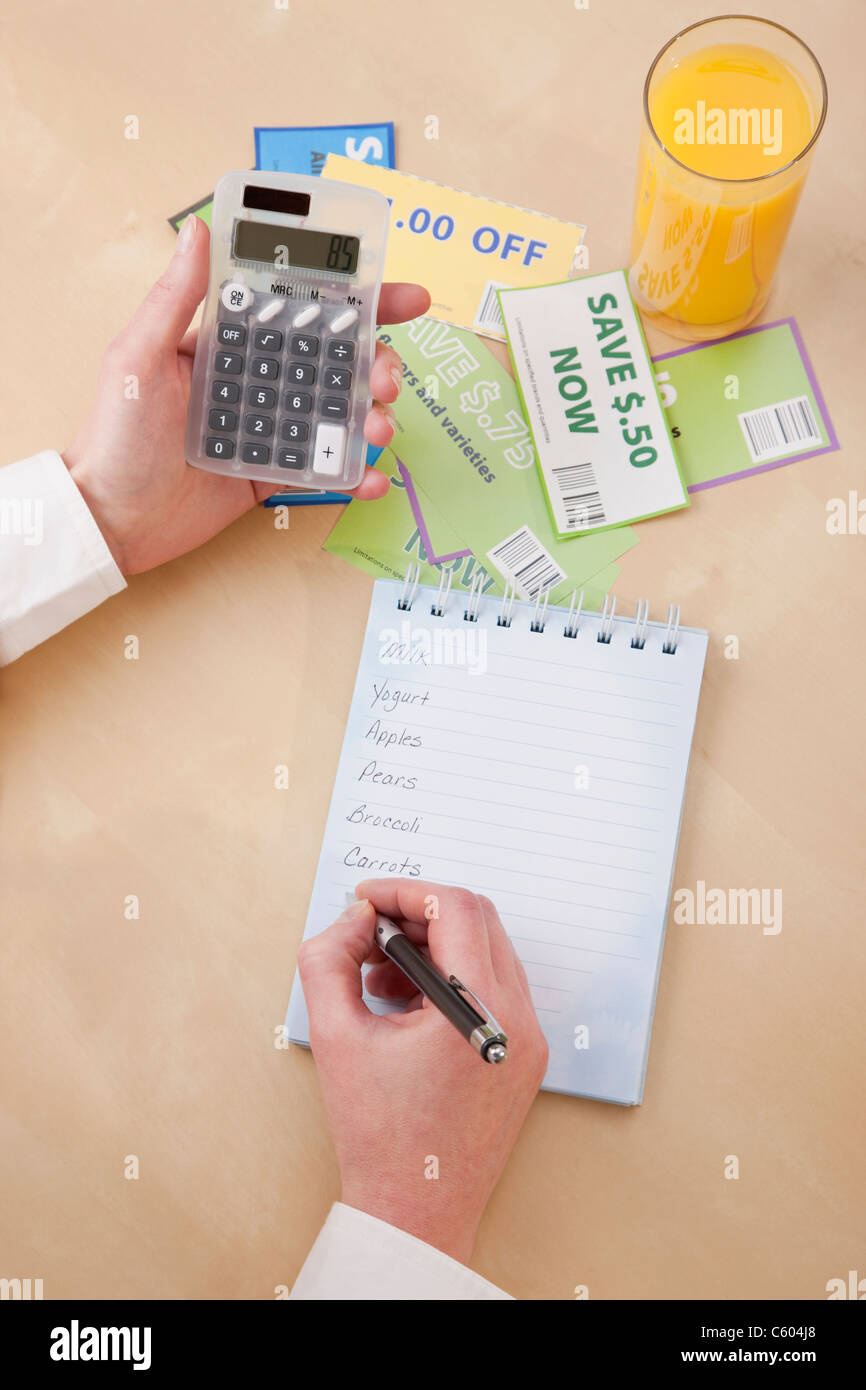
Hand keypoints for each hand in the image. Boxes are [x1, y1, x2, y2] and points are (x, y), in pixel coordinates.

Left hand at [62, 215, 429, 574]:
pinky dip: (356, 474)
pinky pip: (325, 469)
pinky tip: (373, 478)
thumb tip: (199, 229)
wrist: (111, 520)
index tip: (401, 295)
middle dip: (377, 363)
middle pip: (335, 360)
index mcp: (229, 343)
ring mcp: (268, 428)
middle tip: (389, 377)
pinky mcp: (272, 475)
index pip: (300, 308)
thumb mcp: (139, 357)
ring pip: (338, 412)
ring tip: (379, 428)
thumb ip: (174, 298)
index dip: (355, 299)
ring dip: (371, 415)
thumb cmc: (114, 434)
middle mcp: (255, 380)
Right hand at [297, 880, 548, 1264]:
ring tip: (379, 977)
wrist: (416, 1210)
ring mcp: (528, 1039)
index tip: (365, 898)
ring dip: (435, 946)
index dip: (405, 891)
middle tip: (370, 929)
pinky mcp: (523, 1056)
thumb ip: (330, 960)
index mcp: (480, 1009)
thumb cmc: (378, 1134)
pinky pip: (494, 989)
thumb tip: (354, 919)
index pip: (455, 908)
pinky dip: (452, 978)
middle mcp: (518, 1018)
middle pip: (478, 921)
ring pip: (488, 953)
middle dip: (419, 914)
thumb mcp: (335, 1035)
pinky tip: (405, 1004)